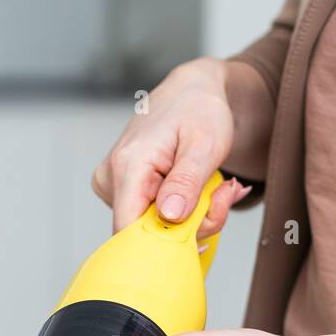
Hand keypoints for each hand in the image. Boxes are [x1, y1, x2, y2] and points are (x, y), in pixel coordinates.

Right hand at [91, 57, 252, 238]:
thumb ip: (186, 182)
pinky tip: (198, 189)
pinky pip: (153, 218)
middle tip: (223, 195)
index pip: (129, 231)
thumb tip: (169, 217)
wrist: (192, 92)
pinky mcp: (123, 191)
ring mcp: (114, 186)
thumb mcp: (204, 144)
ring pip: (153, 229)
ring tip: (215, 187)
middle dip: (193, 226)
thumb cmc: (199, 110)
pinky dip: (184, 212)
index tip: (203, 229)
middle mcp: (112, 179)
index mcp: (127, 166)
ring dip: (193, 219)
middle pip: (146, 234)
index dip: (165, 244)